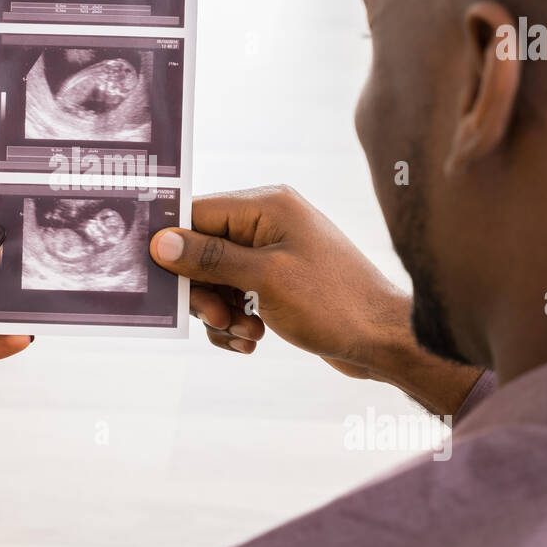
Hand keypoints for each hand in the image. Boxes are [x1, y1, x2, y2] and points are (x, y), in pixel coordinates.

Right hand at [149, 185, 480, 414]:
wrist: (384, 341)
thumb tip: (161, 242)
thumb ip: (210, 258)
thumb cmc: (334, 304)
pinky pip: (236, 297)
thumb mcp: (266, 279)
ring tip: (246, 332)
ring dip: (221, 312)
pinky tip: (253, 339)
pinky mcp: (277, 282)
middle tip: (217, 317)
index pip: (197, 214)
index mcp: (267, 206)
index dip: (176, 249)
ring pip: (216, 280)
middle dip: (204, 290)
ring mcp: (273, 253)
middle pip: (202, 251)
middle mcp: (268, 223)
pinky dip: (236, 321)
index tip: (167, 283)